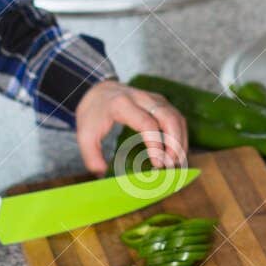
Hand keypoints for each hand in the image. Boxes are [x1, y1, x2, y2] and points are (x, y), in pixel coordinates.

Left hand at [73, 79, 188, 174]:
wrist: (97, 90)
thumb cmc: (93, 113)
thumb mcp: (85, 135)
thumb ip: (92, 156)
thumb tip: (104, 175)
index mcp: (122, 105)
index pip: (147, 124)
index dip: (156, 145)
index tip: (158, 164)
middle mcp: (141, 98)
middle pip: (169, 117)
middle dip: (175, 143)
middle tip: (172, 164)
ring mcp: (153, 98)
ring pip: (176, 117)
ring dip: (180, 140)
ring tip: (177, 162)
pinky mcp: (160, 102)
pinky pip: (177, 117)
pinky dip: (180, 135)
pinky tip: (177, 151)